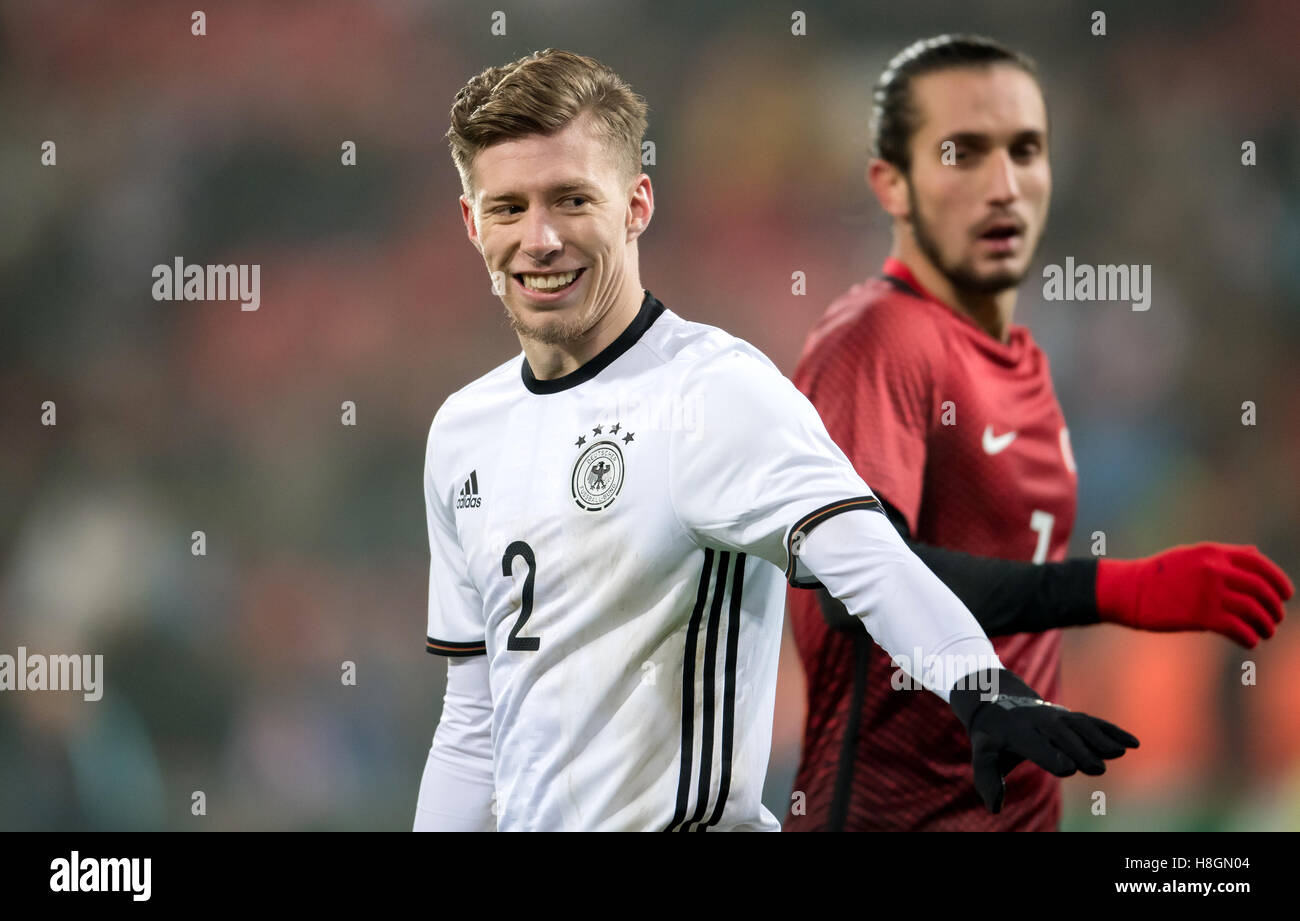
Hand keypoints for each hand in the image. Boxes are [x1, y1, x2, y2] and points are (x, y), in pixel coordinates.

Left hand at [950, 669, 1139, 813]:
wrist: (997, 701)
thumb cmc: (992, 737)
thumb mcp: (983, 754)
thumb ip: (987, 778)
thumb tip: (995, 807)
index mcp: (1017, 731)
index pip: (1035, 744)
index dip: (1051, 755)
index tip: (1069, 769)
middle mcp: (1039, 720)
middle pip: (1062, 734)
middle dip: (1080, 749)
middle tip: (1098, 769)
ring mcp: (1057, 716)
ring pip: (1080, 725)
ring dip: (1101, 737)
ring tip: (1120, 752)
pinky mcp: (1071, 717)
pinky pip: (1093, 722)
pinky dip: (1113, 731)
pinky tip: (1133, 743)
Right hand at [1096, 543, 1292, 647]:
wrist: (1126, 590)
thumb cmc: (1156, 575)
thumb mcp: (1189, 555)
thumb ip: (1222, 555)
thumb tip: (1256, 553)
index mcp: (1213, 552)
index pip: (1259, 563)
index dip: (1278, 579)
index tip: (1286, 594)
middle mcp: (1215, 570)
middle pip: (1261, 589)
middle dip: (1275, 607)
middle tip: (1276, 618)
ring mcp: (1209, 593)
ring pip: (1253, 611)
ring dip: (1265, 625)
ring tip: (1264, 633)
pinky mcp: (1201, 616)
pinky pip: (1238, 629)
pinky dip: (1249, 638)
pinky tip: (1249, 642)